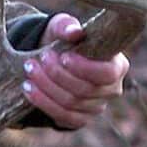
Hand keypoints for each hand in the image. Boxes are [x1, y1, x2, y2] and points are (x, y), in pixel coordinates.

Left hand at [20, 13, 128, 129]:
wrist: (51, 60)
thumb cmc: (64, 40)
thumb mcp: (63, 27)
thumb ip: (68, 26)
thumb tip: (74, 32)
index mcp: (117, 65)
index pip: (108, 73)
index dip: (85, 68)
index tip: (64, 56)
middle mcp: (112, 90)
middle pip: (85, 89)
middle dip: (58, 74)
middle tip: (41, 58)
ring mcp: (97, 107)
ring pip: (71, 103)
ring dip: (46, 86)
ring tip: (30, 69)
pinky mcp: (80, 119)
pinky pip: (62, 116)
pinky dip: (42, 102)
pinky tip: (28, 88)